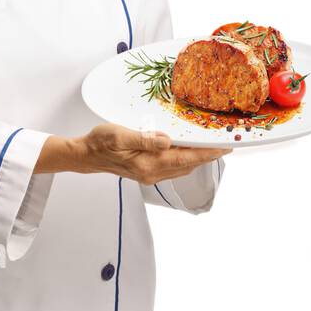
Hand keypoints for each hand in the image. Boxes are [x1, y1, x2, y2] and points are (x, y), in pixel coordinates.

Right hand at [77, 123, 229, 183]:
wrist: (86, 155)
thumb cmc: (100, 142)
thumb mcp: (120, 135)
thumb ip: (145, 139)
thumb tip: (167, 141)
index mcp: (148, 164)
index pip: (185, 159)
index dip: (207, 153)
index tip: (224, 147)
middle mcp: (151, 173)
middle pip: (188, 165)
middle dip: (207, 156)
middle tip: (225, 144)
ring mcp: (150, 175)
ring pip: (182, 167)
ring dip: (197, 158)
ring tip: (211, 146)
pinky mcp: (147, 172)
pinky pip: (173, 167)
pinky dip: (185, 159)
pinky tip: (189, 150)